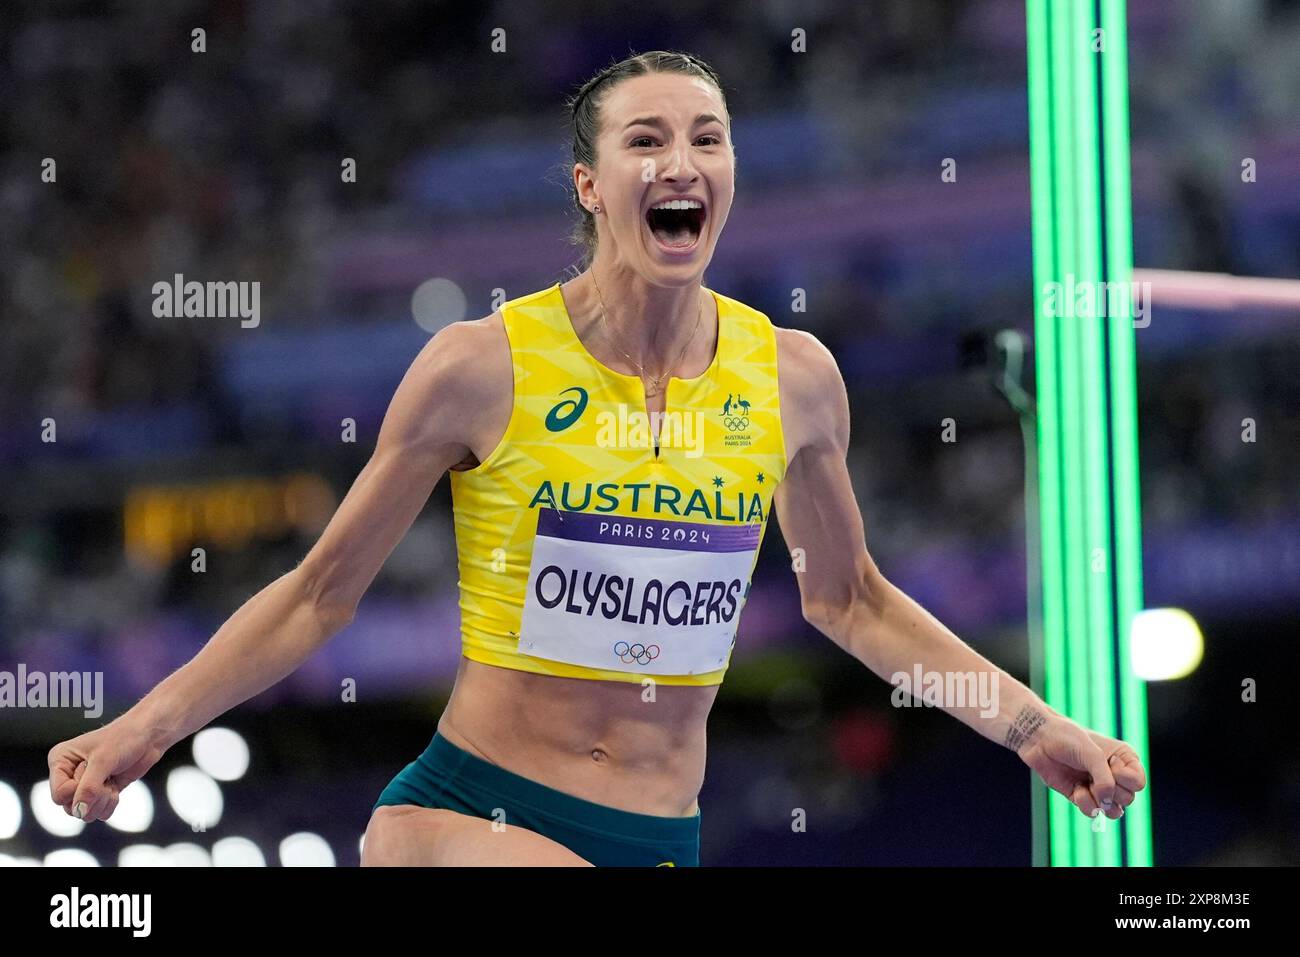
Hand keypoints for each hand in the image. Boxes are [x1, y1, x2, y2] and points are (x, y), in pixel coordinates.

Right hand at [47, 718, 167, 823]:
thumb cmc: (124, 738)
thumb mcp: (103, 761)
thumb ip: (89, 787)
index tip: (92, 771)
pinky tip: (116, 786)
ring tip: (111, 780)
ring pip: (85, 813)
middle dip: (94, 796)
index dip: (78, 790)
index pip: (59, 795)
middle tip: (106, 777)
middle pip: (70, 807)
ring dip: (103, 800)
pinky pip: (99, 813)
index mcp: (60, 760)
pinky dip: (110, 803)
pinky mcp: (99, 793)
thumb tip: (79, 812)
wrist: (148, 737)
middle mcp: (68, 774)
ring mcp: (83, 785)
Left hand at [1015, 712, 1146, 819]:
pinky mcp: (1082, 796)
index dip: (1125, 779)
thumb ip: (1105, 779)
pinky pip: (1093, 812)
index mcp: (1123, 759)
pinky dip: (1084, 803)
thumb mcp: (1091, 753)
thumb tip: (1106, 803)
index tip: (1109, 763)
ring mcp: (1098, 787)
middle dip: (1110, 790)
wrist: (1039, 740)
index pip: (1138, 783)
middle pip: (1128, 799)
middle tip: (1092, 773)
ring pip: (1113, 811)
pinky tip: (1075, 788)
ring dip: (1099, 801)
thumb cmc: (1067, 738)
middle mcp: (1114, 775)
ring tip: (1086, 785)